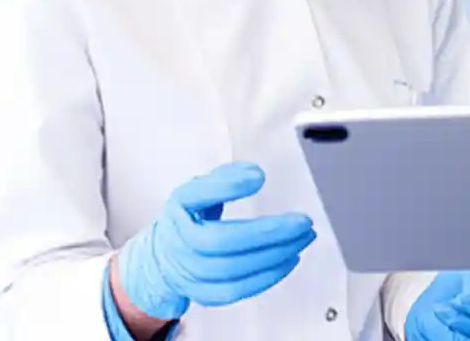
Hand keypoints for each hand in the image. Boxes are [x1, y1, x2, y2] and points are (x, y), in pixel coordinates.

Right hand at [116, 162, 316, 319]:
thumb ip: (228, 177)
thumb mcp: (203, 187)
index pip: (197, 195)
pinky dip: (267, 276)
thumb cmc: (192, 217)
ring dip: (275, 255)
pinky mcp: (202, 293)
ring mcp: (188, 270)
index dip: (226, 187)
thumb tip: (254, 175)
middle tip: (301, 222)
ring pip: (232, 270)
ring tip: (302, 239)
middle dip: (268, 233)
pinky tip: (289, 259)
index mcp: (180, 206)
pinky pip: (236, 290)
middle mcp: (180, 240)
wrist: (166, 254)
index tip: (258, 178)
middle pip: (221, 241)